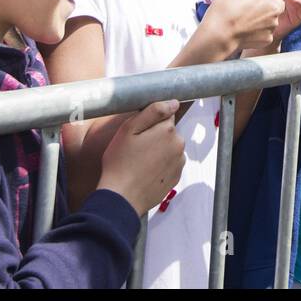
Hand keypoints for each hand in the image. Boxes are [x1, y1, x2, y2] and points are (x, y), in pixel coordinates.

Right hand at [98, 100, 186, 214]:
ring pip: (168, 148)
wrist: (122, 198)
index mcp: (169, 130)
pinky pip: (169, 164)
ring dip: (158, 151)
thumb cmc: (120, 163)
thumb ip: (153, 111)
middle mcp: (179, 145)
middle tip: (135, 148)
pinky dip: (160, 165)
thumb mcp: (129, 130)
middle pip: (168, 132)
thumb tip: (173, 102)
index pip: (165, 115)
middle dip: (154, 136)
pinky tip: (145, 172)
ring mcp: (179, 163)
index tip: (138, 133)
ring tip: (139, 162)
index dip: (149, 123)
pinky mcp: (176, 177)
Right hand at [202, 0, 285, 53]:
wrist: (220, 34)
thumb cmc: (223, 12)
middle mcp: (273, 7)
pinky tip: (247, 33)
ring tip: (247, 23)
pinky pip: (267, 34)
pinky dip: (260, 33)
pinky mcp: (269, 38)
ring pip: (273, 21)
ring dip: (264, 21)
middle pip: (277, 5)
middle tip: (253, 11)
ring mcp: (272, 24)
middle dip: (269, 7)